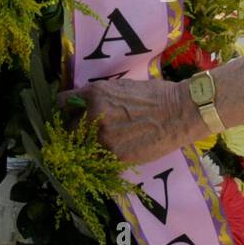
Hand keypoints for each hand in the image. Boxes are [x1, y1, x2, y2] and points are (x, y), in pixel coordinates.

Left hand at [61, 77, 203, 167]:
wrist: (180, 113)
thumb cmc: (156, 95)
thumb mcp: (123, 86)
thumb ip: (101, 95)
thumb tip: (85, 102)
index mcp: (95, 94)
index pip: (63, 102)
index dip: (68, 108)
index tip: (72, 113)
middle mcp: (93, 115)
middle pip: (70, 127)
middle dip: (79, 129)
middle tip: (93, 131)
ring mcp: (103, 138)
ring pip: (85, 146)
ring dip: (93, 145)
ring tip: (112, 141)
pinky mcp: (115, 156)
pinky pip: (101, 158)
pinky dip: (107, 156)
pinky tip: (122, 149)